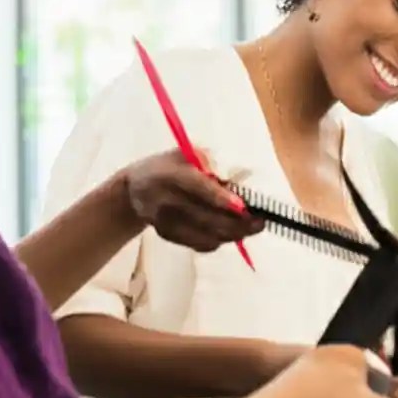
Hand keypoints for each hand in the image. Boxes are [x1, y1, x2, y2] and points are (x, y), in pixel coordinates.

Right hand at [124, 148, 264, 252]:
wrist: (135, 189)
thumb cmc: (169, 166)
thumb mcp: (186, 153)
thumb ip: (210, 163)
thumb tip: (237, 180)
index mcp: (171, 174)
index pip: (198, 188)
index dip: (221, 198)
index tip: (244, 206)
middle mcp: (166, 200)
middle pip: (206, 218)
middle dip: (238, 222)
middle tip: (261, 220)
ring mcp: (165, 222)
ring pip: (207, 235)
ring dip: (234, 234)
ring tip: (253, 226)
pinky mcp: (168, 236)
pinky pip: (200, 244)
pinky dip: (220, 240)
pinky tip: (231, 231)